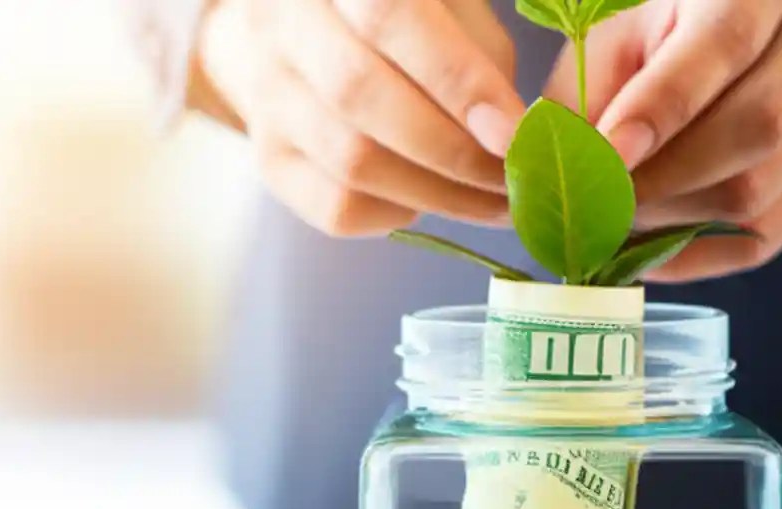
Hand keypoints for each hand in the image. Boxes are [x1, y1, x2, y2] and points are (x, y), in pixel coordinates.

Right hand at [197, 0, 526, 236]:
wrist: (285, 32)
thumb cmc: (389, 12)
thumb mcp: (438, 0)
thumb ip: (475, 47)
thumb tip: (515, 128)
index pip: (389, 19)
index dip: (457, 81)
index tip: (514, 133)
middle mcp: (281, 28)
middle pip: (361, 96)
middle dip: (452, 152)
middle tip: (513, 183)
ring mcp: (265, 97)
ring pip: (350, 161)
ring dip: (435, 194)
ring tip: (491, 204)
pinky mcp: (267, 158)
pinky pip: (333, 207)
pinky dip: (393, 214)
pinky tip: (426, 200)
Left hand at [545, 0, 781, 280]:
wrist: (741, 44)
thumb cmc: (658, 33)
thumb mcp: (614, 37)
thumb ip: (586, 94)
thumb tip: (550, 169)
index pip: (724, 48)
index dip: (660, 110)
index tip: (605, 155)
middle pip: (755, 128)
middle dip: (661, 179)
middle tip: (594, 205)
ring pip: (757, 191)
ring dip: (669, 221)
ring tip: (608, 223)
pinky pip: (761, 239)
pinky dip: (692, 256)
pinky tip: (642, 251)